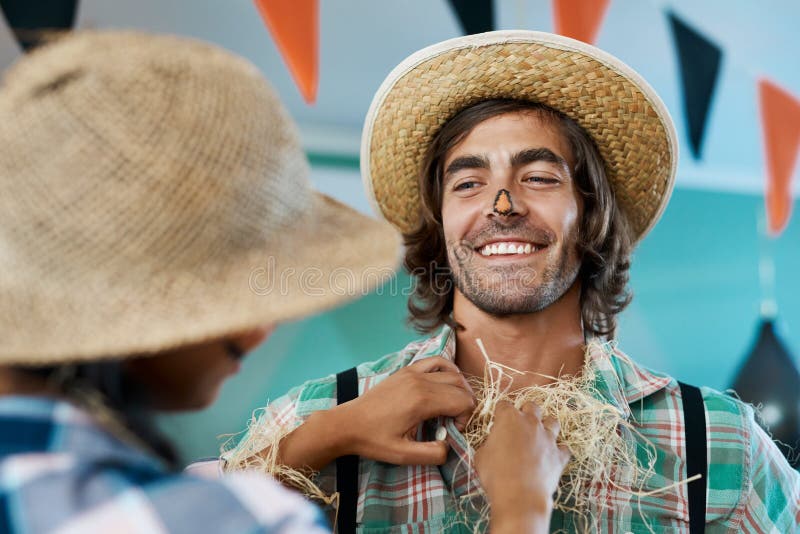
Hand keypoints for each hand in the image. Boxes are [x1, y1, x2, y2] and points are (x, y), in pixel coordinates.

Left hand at [334, 356, 474, 464]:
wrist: (347, 424)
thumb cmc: (374, 440)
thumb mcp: (402, 455)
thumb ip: (432, 454)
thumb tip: (448, 446)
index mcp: (422, 400)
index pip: (463, 401)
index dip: (466, 418)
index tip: (453, 431)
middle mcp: (420, 381)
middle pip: (460, 385)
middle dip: (465, 404)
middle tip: (455, 422)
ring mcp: (412, 372)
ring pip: (451, 371)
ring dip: (460, 387)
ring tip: (454, 404)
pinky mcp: (405, 370)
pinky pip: (434, 361)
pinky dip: (447, 369)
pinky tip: (445, 383)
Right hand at [474, 401, 569, 533]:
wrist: (520, 496)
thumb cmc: (496, 475)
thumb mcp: (481, 456)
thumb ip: (489, 444)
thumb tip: (493, 445)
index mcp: (509, 418)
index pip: (504, 405)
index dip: (500, 413)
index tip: (498, 421)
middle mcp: (531, 423)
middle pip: (532, 406)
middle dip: (526, 412)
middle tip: (519, 426)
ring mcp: (548, 438)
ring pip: (552, 422)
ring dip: (546, 426)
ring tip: (539, 436)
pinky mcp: (559, 455)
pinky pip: (563, 448)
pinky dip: (558, 451)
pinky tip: (551, 457)